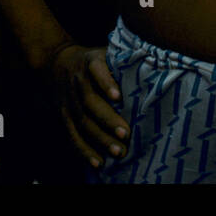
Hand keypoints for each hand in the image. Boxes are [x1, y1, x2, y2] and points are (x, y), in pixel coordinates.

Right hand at [47, 44, 130, 169]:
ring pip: (82, 121)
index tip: (118, 96)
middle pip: (89, 101)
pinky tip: (98, 163)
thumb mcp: (107, 53)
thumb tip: (157, 69)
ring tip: (118, 152)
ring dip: (100, 138)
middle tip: (126, 134)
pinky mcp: (64, 116)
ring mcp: (69, 100)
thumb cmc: (96, 61)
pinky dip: (84, 150)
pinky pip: (72, 135)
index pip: (97, 71)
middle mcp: (78, 81)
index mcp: (91, 63)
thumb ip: (126, 60)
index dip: (106, 83)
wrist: (59, 62)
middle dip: (107, 119)